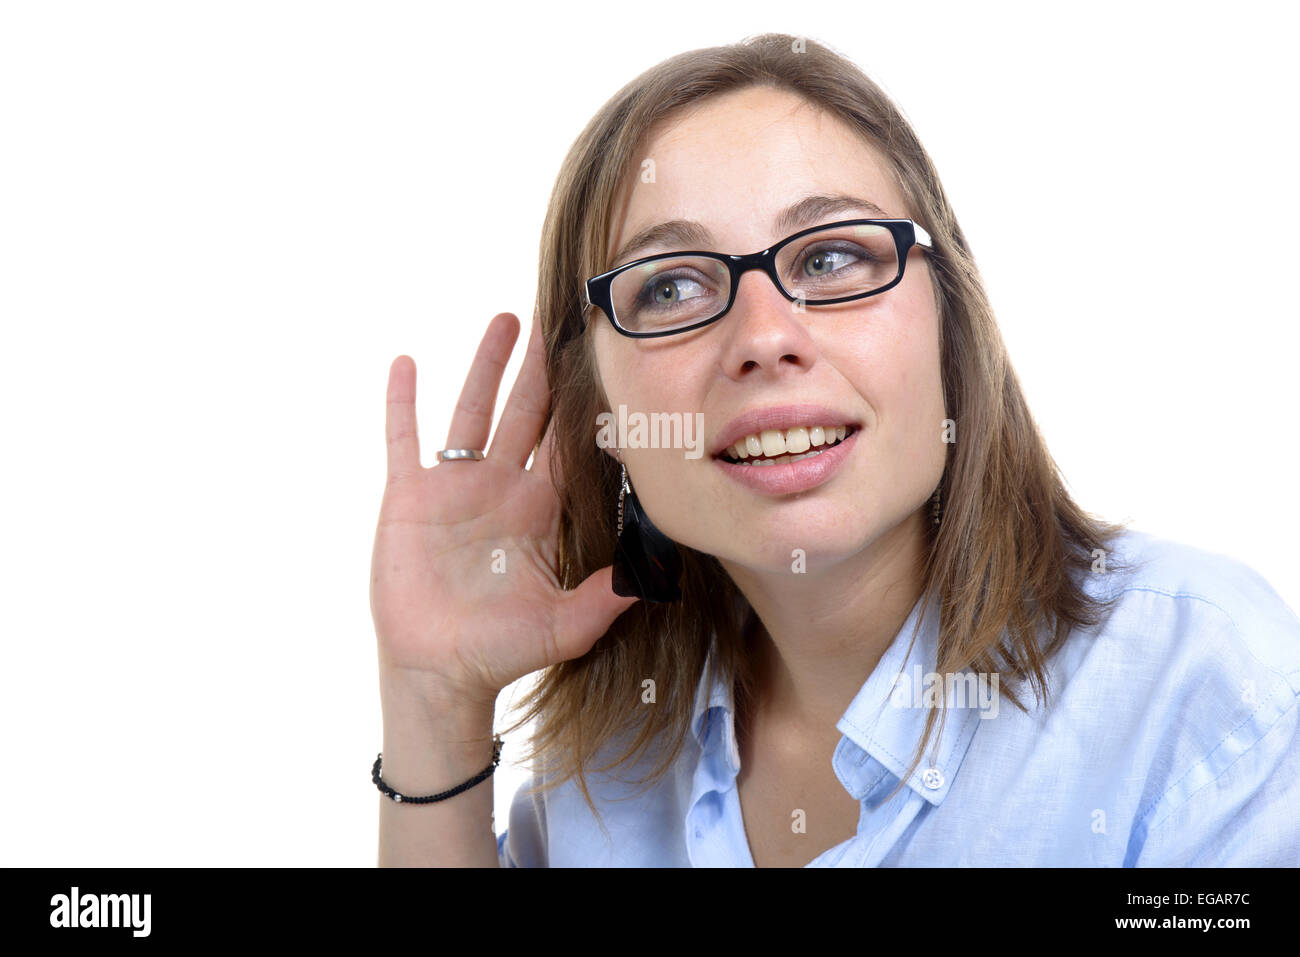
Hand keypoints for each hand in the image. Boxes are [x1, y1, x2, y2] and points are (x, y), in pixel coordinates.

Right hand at [370, 311, 639, 708]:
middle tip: (560, 317)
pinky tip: (406, 363)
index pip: (566, 443)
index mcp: (539, 508)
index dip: (583, 404)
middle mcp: (500, 487)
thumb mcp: (564, 626)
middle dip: (542, 366)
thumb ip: (605, 598)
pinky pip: (404, 439)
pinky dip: (402, 403)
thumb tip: (655, 574)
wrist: (438, 670)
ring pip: (473, 410)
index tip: (603, 362)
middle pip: (526, 411)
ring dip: (487, 365)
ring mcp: (453, 487)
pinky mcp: (409, 497)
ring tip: (506, 320)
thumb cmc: (501, 651)